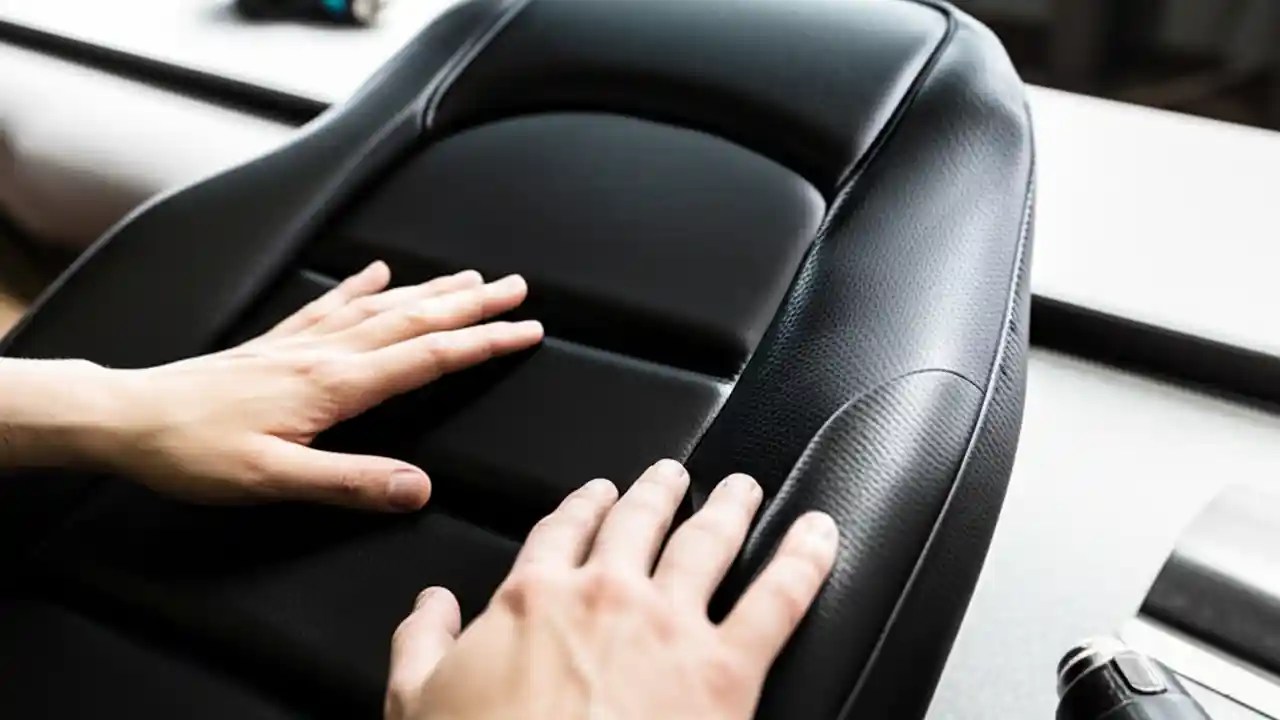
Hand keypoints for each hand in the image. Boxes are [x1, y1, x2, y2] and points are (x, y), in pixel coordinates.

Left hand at [80, 261, 541, 509]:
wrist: (128, 417)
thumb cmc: (195, 453)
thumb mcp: (274, 480)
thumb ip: (350, 483)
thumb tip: (419, 488)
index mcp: (335, 385)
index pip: (427, 358)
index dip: (482, 343)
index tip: (526, 330)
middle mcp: (325, 353)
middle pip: (414, 320)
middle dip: (472, 304)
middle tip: (517, 289)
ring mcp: (300, 343)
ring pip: (381, 307)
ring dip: (431, 291)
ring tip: (470, 276)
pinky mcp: (276, 344)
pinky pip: (330, 305)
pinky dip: (360, 286)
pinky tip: (376, 272)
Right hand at [385, 460, 839, 719]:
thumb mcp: (417, 702)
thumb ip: (421, 642)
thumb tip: (429, 604)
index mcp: (533, 598)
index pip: (561, 531)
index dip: (581, 506)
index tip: (595, 494)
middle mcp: (605, 594)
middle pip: (638, 522)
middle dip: (656, 491)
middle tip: (672, 474)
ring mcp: (669, 624)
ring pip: (706, 541)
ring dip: (727, 506)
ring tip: (742, 488)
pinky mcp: (725, 667)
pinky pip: (778, 598)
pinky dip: (805, 559)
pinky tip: (820, 534)